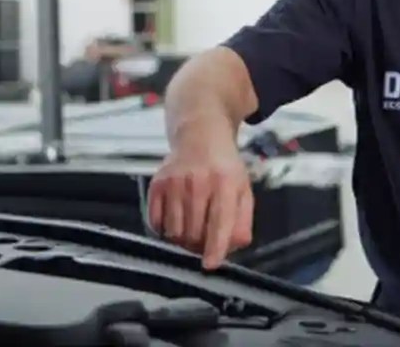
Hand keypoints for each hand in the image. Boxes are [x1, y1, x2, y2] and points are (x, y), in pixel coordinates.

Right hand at [147, 136, 254, 269]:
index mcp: (226, 182)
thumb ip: (242, 221)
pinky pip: (155, 222)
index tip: (210, 264)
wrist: (200, 136)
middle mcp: (199, 181)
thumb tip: (231, 248)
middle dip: (198, 246)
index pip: (220, 221)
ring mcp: (175, 182)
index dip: (215, 246)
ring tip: (190, 229)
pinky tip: (175, 219)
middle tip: (202, 242)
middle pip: (194, 232)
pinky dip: (164, 229)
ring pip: (174, 231)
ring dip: (181, 240)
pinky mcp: (157, 183)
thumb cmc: (224, 168)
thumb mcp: (243, 190)